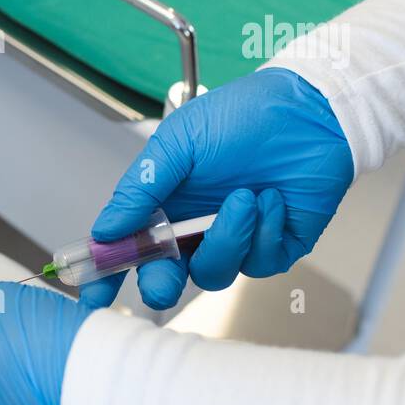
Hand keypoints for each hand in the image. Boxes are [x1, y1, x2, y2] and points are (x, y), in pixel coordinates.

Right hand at [80, 68, 353, 309]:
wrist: (311, 109)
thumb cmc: (242, 116)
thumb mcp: (177, 144)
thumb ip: (139, 190)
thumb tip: (104, 231)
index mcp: (164, 204)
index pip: (128, 248)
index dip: (107, 276)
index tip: (92, 295)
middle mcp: (195, 228)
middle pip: (166, 276)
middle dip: (160, 282)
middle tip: (163, 277)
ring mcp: (235, 240)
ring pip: (213, 273)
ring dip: (226, 239)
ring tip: (244, 197)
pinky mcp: (275, 246)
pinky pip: (259, 262)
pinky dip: (264, 231)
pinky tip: (272, 198)